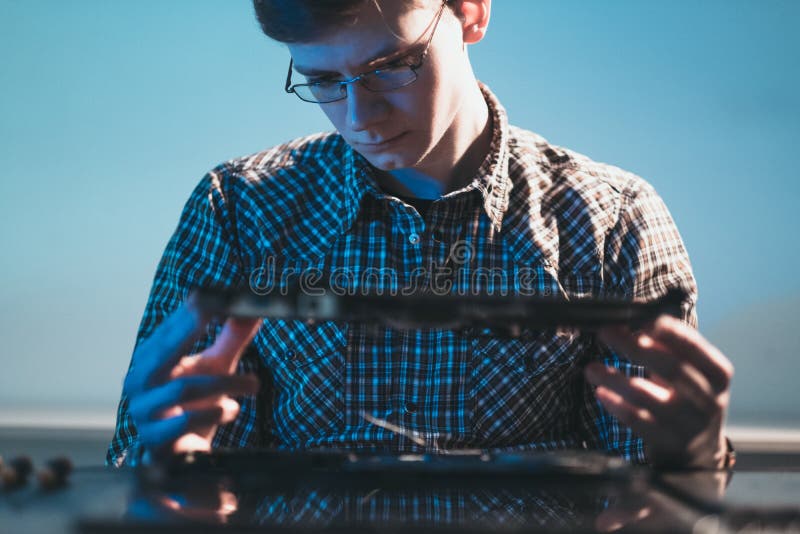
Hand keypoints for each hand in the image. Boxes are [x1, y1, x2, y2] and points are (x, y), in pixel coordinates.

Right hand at [123, 294, 261, 458]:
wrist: (184, 453)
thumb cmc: (197, 401)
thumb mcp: (218, 366)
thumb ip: (232, 337)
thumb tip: (252, 307)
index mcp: (151, 361)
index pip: (166, 331)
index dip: (188, 313)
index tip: (212, 297)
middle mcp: (140, 385)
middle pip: (160, 353)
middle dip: (189, 331)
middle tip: (218, 315)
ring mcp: (145, 415)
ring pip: (182, 389)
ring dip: (225, 382)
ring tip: (253, 384)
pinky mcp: (157, 443)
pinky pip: (184, 423)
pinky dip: (215, 413)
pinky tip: (232, 409)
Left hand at [585, 315, 733, 468]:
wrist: (699, 449)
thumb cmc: (688, 395)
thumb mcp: (691, 371)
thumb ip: (669, 347)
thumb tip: (634, 317)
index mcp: (718, 374)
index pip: (694, 348)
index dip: (669, 332)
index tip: (642, 319)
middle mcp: (708, 399)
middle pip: (669, 368)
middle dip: (634, 347)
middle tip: (606, 332)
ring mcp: (687, 423)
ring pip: (645, 396)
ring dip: (613, 378)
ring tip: (591, 368)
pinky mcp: (666, 441)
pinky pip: (636, 419)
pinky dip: (615, 404)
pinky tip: (601, 392)